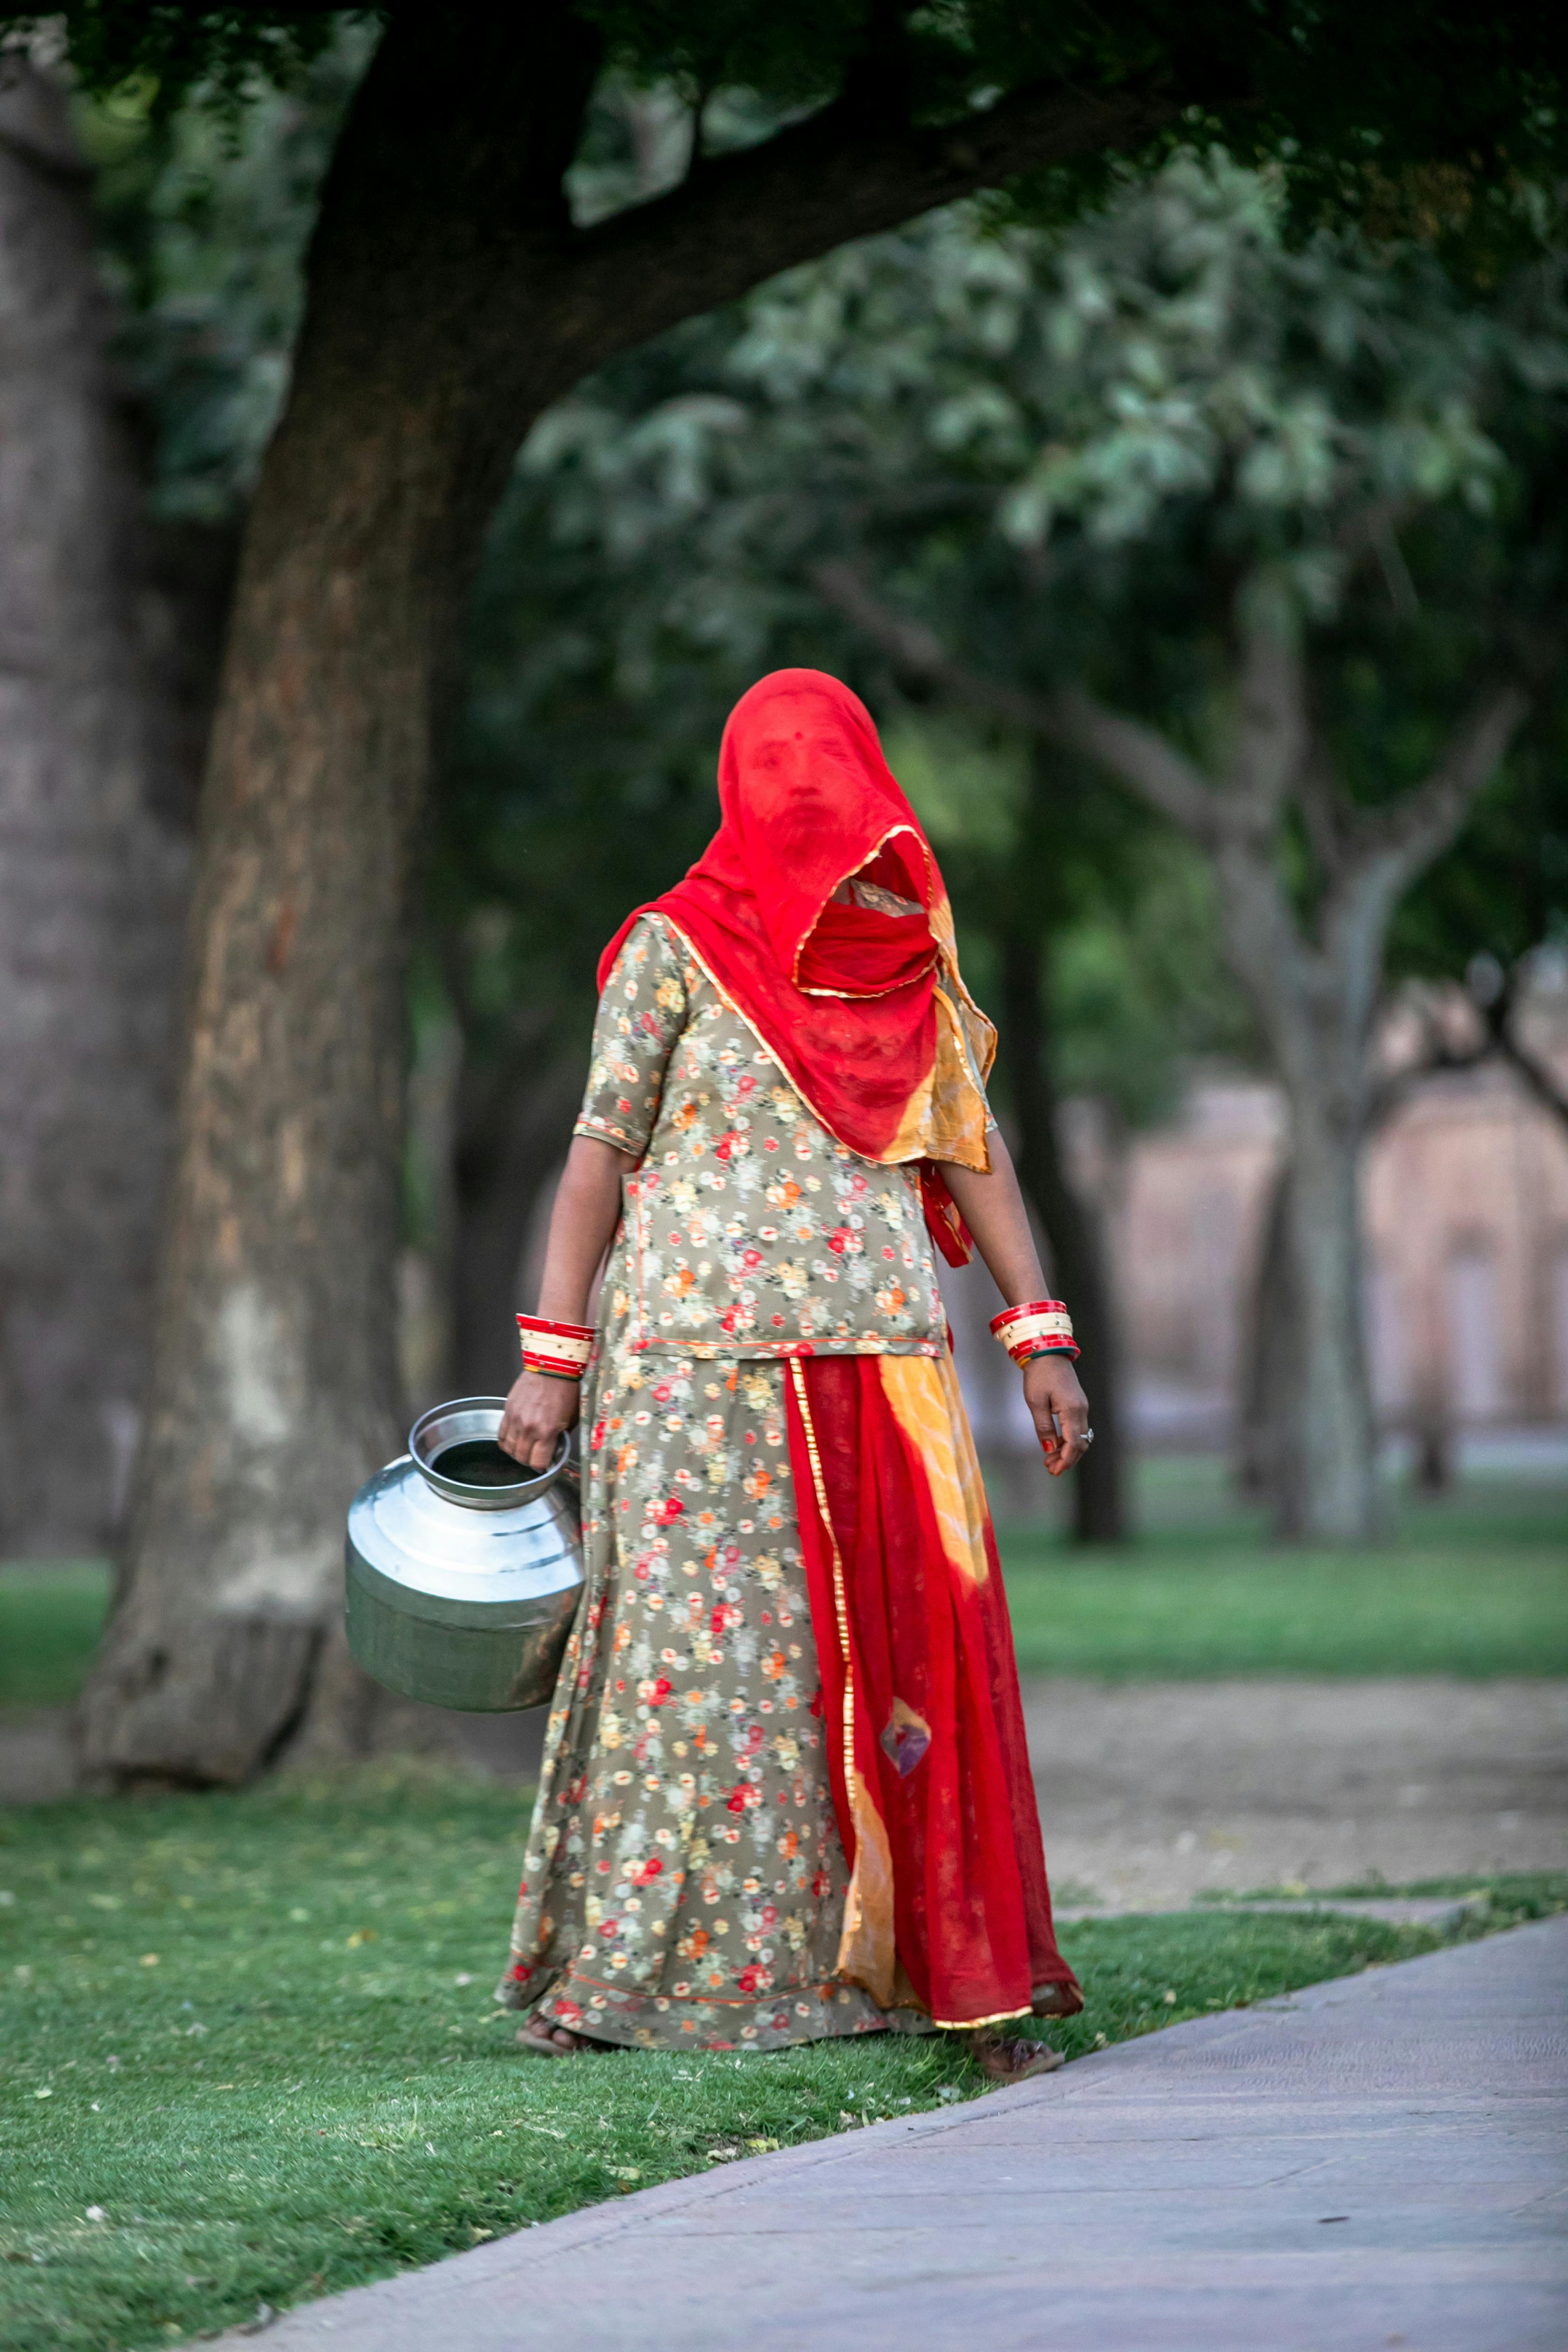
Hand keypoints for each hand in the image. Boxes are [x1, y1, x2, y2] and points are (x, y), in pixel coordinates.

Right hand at [498, 1369, 579, 1470]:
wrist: (553, 1367)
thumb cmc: (566, 1389)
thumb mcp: (572, 1417)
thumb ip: (561, 1436)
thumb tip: (555, 1447)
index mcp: (547, 1431)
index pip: (537, 1461)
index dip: (541, 1465)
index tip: (544, 1463)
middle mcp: (528, 1427)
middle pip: (521, 1457)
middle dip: (528, 1460)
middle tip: (535, 1455)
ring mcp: (515, 1418)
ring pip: (508, 1447)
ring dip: (516, 1451)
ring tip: (524, 1447)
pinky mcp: (508, 1409)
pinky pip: (501, 1433)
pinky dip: (506, 1440)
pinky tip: (514, 1438)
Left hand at [1022, 1355, 1089, 1476]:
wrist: (1048, 1353)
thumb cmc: (1039, 1375)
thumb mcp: (1036, 1402)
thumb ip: (1043, 1427)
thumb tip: (1048, 1449)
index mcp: (1072, 1410)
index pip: (1074, 1443)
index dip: (1065, 1459)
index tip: (1054, 1470)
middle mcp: (1081, 1410)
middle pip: (1081, 1443)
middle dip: (1067, 1459)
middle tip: (1051, 1469)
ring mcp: (1082, 1407)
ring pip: (1081, 1437)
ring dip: (1068, 1451)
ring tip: (1050, 1461)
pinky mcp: (1078, 1404)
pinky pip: (1077, 1428)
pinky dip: (1068, 1440)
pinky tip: (1055, 1445)